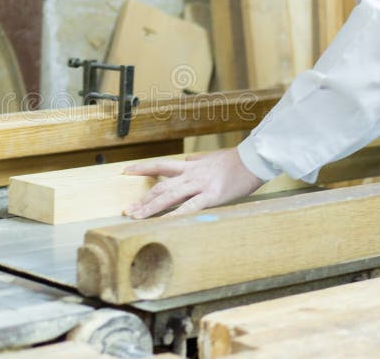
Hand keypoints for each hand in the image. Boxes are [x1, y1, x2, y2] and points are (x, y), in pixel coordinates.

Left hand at [123, 148, 263, 218]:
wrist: (254, 158)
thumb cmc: (236, 161)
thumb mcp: (212, 158)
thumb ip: (197, 162)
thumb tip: (187, 161)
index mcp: (191, 166)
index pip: (160, 166)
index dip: (142, 168)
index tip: (126, 171)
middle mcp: (191, 174)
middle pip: (160, 187)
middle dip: (142, 199)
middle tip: (126, 210)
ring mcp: (200, 184)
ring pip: (169, 196)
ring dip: (151, 207)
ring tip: (136, 217)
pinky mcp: (212, 195)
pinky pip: (190, 207)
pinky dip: (175, 215)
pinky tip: (164, 222)